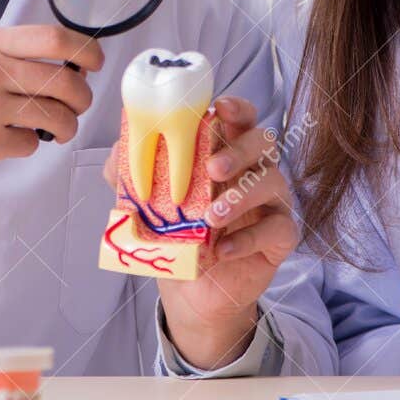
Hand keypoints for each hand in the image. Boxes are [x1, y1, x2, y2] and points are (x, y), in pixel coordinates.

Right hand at [0, 25, 102, 197]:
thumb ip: (7, 54)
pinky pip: (31, 145)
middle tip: (77, 105)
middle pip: (65, 81)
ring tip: (54, 129)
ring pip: (57, 116)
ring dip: (65, 126)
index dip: (87, 51)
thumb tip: (64, 62)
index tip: (95, 63)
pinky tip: (10, 141)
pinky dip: (29, 146)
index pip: (55, 38)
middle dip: (82, 97)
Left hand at [132, 96, 299, 369]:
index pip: (240, 119)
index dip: (236, 109)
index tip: (220, 108)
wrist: (190, 291)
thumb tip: (120, 150)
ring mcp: (271, 203)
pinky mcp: (280, 237)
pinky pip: (278, 229)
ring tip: (211, 218)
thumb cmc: (176, 236)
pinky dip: (248, 239)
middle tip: (213, 169)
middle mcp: (253, 171)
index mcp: (225, 152)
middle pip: (263, 142)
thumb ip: (130, 174)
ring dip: (240, 197)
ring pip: (272, 182)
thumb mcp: (145, 204)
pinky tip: (222, 250)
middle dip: (239, 151)